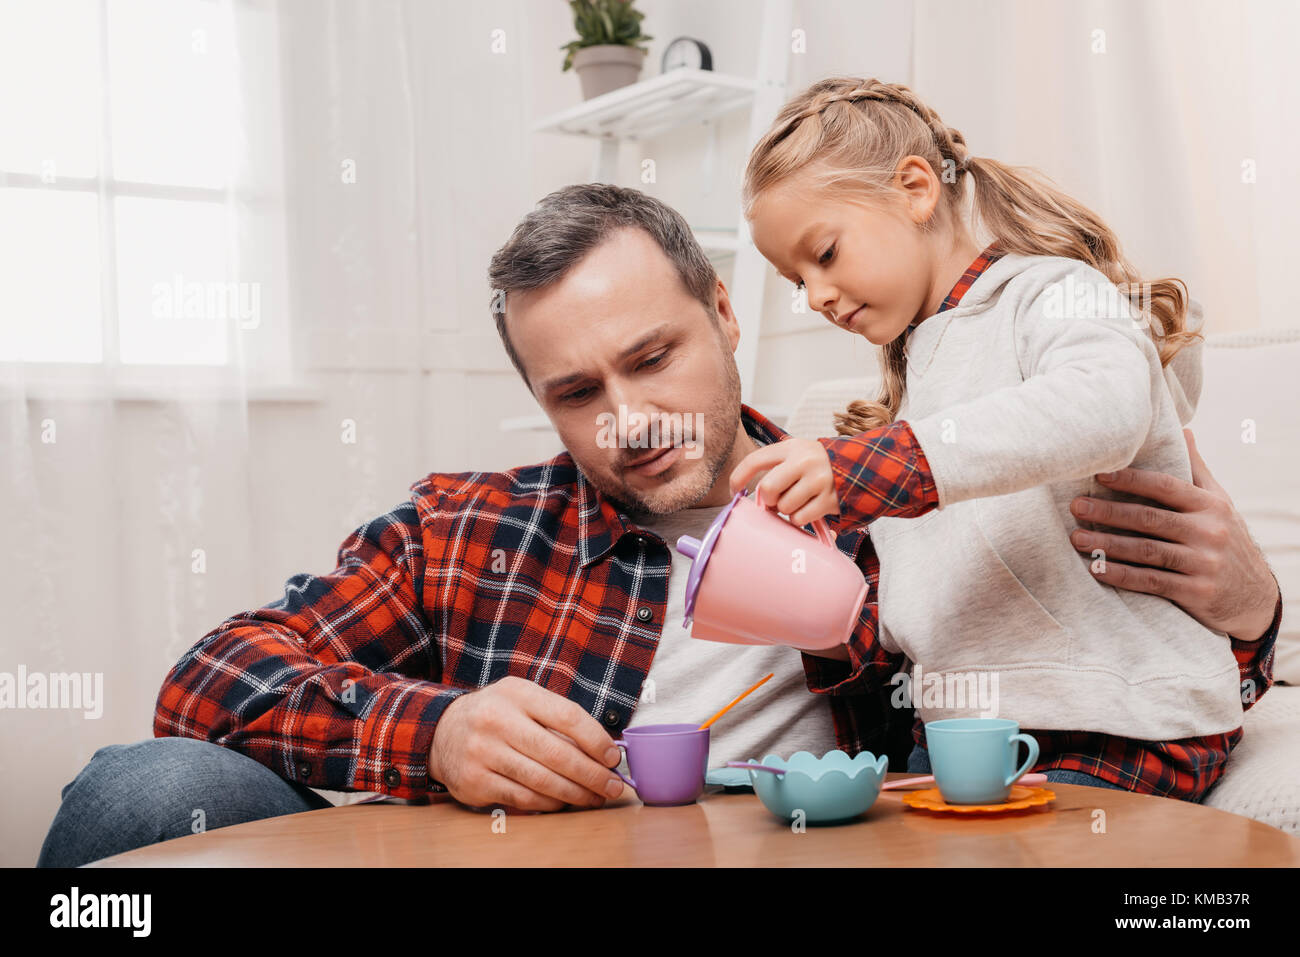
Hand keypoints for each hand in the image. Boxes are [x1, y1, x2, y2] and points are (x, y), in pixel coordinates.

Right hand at [428, 676, 624, 811]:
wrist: (442, 731)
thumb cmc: (497, 715)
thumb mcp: (522, 700)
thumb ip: (557, 718)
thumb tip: (602, 750)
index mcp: (517, 694)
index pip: (567, 716)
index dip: (596, 740)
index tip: (613, 757)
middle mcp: (497, 720)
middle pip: (557, 753)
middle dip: (592, 775)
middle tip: (613, 787)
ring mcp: (483, 752)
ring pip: (542, 781)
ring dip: (576, 794)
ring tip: (595, 798)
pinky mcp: (474, 781)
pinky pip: (523, 798)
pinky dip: (549, 804)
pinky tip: (564, 802)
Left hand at [728, 438, 840, 527]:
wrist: (861, 466)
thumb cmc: (819, 464)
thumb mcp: (797, 453)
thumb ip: (775, 467)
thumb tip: (747, 494)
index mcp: (791, 447)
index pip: (754, 461)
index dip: (738, 478)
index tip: (734, 490)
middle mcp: (804, 461)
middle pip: (767, 489)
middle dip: (768, 500)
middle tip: (777, 500)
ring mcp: (819, 480)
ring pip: (784, 507)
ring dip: (787, 510)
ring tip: (799, 500)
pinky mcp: (830, 499)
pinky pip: (800, 519)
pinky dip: (800, 519)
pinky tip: (809, 508)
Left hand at [1067, 428, 1278, 640]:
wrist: (1254, 596)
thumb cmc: (1225, 540)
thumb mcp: (1220, 504)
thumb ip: (1197, 471)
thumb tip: (1183, 429)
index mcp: (1211, 506)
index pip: (1166, 487)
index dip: (1131, 479)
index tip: (1098, 474)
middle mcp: (1209, 532)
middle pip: (1149, 518)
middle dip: (1109, 512)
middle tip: (1076, 507)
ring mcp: (1204, 563)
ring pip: (1146, 550)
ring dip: (1107, 544)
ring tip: (1077, 539)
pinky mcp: (1196, 592)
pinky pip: (1151, 581)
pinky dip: (1121, 575)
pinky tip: (1096, 569)